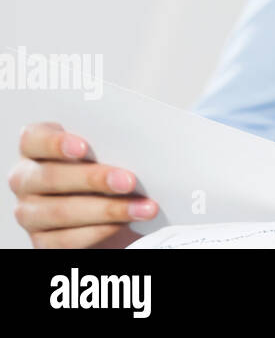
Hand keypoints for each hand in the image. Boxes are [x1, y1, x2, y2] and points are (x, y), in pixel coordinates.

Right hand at [10, 122, 157, 247]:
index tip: (83, 148)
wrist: (107, 206)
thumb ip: (106, 144)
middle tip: (130, 181)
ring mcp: (30, 213)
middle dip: (94, 179)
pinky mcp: (42, 241)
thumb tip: (136, 146)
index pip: (33, 140)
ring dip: (108, 210)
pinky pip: (68, 240)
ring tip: (142, 207)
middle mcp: (26, 180)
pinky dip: (101, 231)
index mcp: (35, 148)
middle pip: (51, 177)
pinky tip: (125, 223)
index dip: (55, 143)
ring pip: (62, 212)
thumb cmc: (103, 167)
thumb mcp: (102, 150)